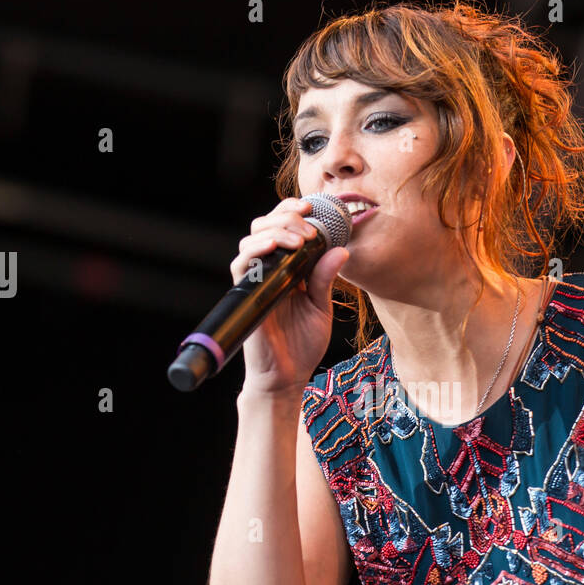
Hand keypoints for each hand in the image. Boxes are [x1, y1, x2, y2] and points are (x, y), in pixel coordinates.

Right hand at [229, 197, 349, 396]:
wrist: (287, 377)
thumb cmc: (302, 344)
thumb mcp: (320, 306)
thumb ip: (325, 278)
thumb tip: (341, 249)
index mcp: (287, 268)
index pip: (284, 228)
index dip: (294, 212)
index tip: (313, 207)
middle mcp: (268, 270)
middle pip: (265, 225)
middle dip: (287, 216)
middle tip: (309, 225)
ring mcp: (255, 280)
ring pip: (252, 238)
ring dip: (276, 230)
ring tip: (300, 239)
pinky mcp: (246, 294)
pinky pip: (242, 264)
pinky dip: (256, 250)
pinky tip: (275, 247)